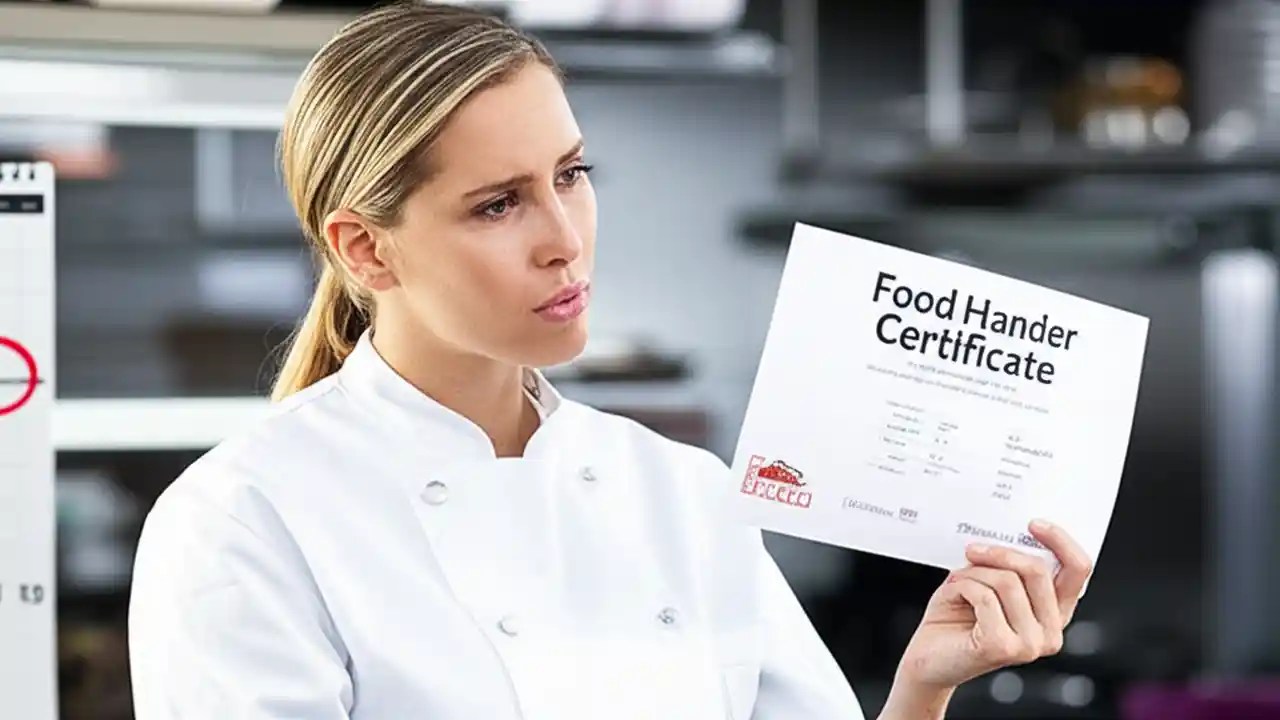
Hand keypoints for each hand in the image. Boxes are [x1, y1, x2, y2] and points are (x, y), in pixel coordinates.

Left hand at [882, 519, 1092, 716]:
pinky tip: (952, 598)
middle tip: (973, 549)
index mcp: (1054, 614)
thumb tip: (1008, 534)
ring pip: (1008, 581)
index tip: (1033, 524)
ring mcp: (1030, 644)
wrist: (927, 657)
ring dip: (973, 573)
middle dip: (999, 553)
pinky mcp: (1004, 648)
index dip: (1060, 542)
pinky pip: (984, 596)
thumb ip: (1007, 566)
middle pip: (1037, 570)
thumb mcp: (987, 582)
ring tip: (957, 583)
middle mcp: (1050, 633)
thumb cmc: (954, 618)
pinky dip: (961, 587)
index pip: (1077, 571)